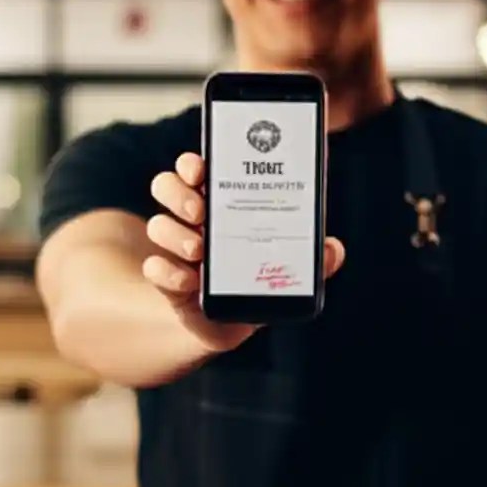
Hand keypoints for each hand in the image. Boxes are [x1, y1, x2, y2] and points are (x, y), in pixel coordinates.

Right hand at [145, 152, 344, 352]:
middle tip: (202, 210)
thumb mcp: (289, 265)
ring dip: (175, 233)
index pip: (194, 168)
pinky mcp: (167, 280)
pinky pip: (153, 268)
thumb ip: (312, 256)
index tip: (202, 169)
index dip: (191, 163)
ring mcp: (175, 248)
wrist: (233, 323)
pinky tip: (191, 280)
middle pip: (166, 186)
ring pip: (156, 224)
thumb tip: (333, 249)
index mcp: (219, 201)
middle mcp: (190, 219)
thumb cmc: (260, 278)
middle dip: (180, 194)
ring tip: (200, 249)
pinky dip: (168, 272)